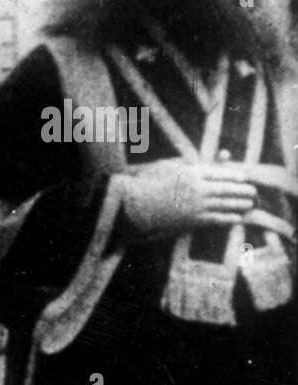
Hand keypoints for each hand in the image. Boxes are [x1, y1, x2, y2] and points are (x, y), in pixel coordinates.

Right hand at [118, 160, 256, 238]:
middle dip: (242, 190)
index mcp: (192, 172)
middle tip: (252, 191)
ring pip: (225, 204)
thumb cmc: (144, 184)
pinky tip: (237, 218)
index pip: (221, 172)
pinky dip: (229, 219)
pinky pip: (216, 219)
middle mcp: (198, 188)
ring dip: (240, 204)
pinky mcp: (191, 221)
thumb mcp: (165, 166)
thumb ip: (185, 163)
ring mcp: (196, 206)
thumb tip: (197, 163)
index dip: (234, 175)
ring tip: (249, 204)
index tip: (243, 177)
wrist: (133, 207)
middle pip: (228, 188)